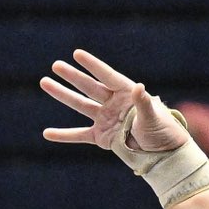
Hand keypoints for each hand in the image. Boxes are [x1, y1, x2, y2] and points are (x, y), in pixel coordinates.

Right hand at [41, 50, 186, 154]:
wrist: (164, 154)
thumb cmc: (163, 132)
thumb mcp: (154, 118)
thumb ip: (143, 103)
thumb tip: (138, 87)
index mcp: (126, 93)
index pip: (107, 76)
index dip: (93, 65)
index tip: (77, 54)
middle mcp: (113, 102)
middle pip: (89, 87)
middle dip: (72, 77)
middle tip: (56, 65)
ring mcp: (105, 119)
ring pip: (80, 105)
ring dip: (62, 95)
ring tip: (45, 82)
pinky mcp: (101, 137)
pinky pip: (79, 135)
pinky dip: (64, 135)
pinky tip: (48, 133)